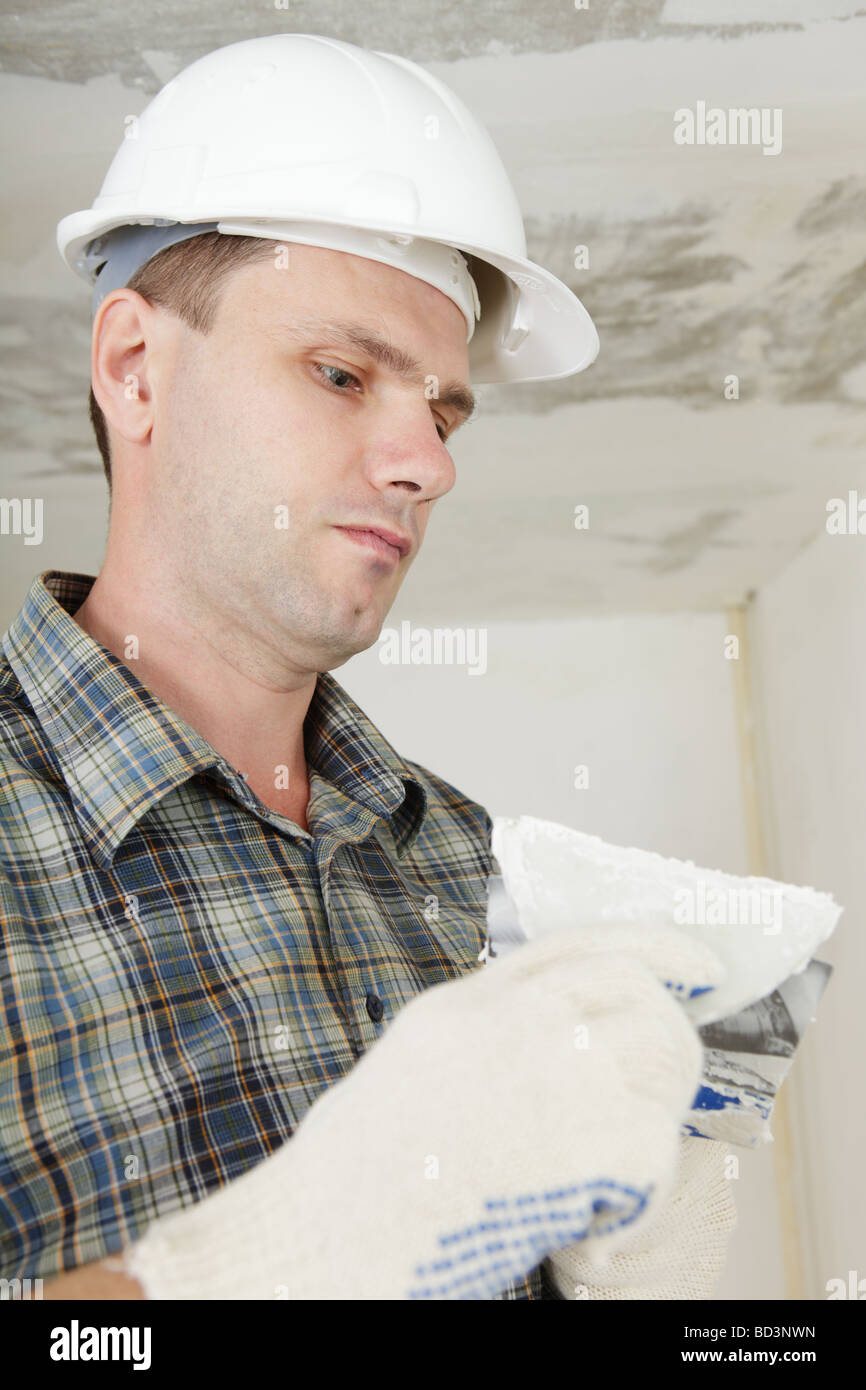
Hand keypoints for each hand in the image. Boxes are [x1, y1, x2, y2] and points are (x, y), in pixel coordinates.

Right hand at [123, 924, 723, 1299]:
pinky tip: (591, 1226)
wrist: (342, 1230)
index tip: (695, 963)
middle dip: (666, 1031)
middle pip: (634, 990)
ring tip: (617, 1164)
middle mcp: (522, 1020)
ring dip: (655, 1113)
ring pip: (662, 1060)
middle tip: (667, 1077)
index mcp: (470, 1004)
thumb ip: (486, 1035)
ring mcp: (565, 1071)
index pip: (579, 945)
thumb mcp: (416, 1065)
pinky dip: (639, 1199)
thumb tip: (561, 1041)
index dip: (649, 945)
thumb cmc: (360, 1170)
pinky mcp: (601, 1141)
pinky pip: (657, 1155)